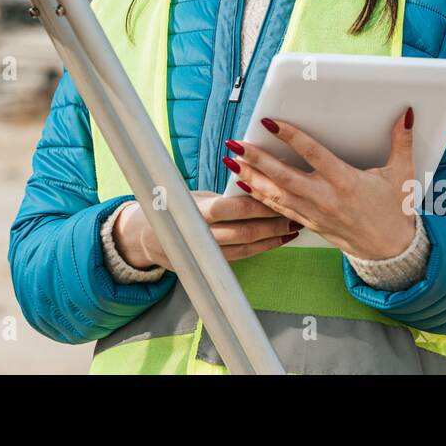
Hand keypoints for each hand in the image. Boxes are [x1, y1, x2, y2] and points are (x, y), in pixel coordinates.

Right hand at [112, 189, 300, 270]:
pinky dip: (264, 247)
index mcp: (196, 211)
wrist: (149, 237)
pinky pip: (244, 256)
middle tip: (295, 212)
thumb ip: (221, 195)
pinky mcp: (213, 263)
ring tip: (294, 226)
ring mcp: (208, 253)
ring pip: (248, 247)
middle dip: (273, 222)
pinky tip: (279, 239)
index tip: (280, 195)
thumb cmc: (174, 207)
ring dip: (273, 237)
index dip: (258, 204)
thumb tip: (254, 182)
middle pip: (245, 231)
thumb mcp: (193, 195)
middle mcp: (203, 235)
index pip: (232, 209)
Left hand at [223, 108, 418, 260]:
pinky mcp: (310, 223)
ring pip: (276, 194)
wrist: (391, 252)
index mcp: (345, 181)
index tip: (271, 123)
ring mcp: (314, 213)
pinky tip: (244, 184)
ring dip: (251, 176)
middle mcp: (325, 197)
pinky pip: (279, 209)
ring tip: (231, 160)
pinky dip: (260, 196)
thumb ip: (401, 142)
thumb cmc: (395, 211)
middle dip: (257, 159)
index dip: (290, 137)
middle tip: (236, 143)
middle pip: (284, 176)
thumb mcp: (402, 175)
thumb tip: (405, 115)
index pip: (313, 154)